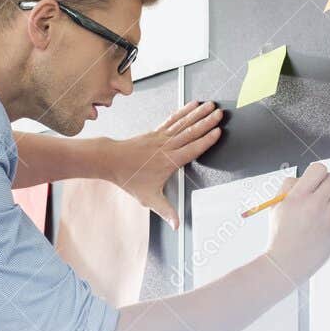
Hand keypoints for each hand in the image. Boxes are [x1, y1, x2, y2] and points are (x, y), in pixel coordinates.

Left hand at [109, 101, 223, 227]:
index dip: (206, 140)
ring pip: (183, 123)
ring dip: (198, 114)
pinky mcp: (155, 132)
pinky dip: (183, 112)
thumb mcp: (148, 198)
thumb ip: (165, 211)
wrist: (110, 160)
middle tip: (219, 113)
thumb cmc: (129, 178)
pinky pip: (172, 120)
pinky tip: (190, 106)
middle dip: (206, 122)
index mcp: (169, 161)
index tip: (218, 131)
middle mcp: (166, 146)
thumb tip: (177, 225)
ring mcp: (161, 137)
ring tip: (210, 105)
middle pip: (190, 132)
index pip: (192, 149)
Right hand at [264, 162, 329, 285]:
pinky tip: (328, 214)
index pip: (319, 169)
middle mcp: (315, 205)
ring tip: (326, 202)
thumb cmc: (281, 233)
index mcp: (298, 197)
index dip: (316, 172)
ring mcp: (329, 217)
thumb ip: (288, 186)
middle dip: (326, 182)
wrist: (288, 262)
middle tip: (318, 192)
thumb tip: (304, 177)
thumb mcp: (276, 206)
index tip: (313, 179)